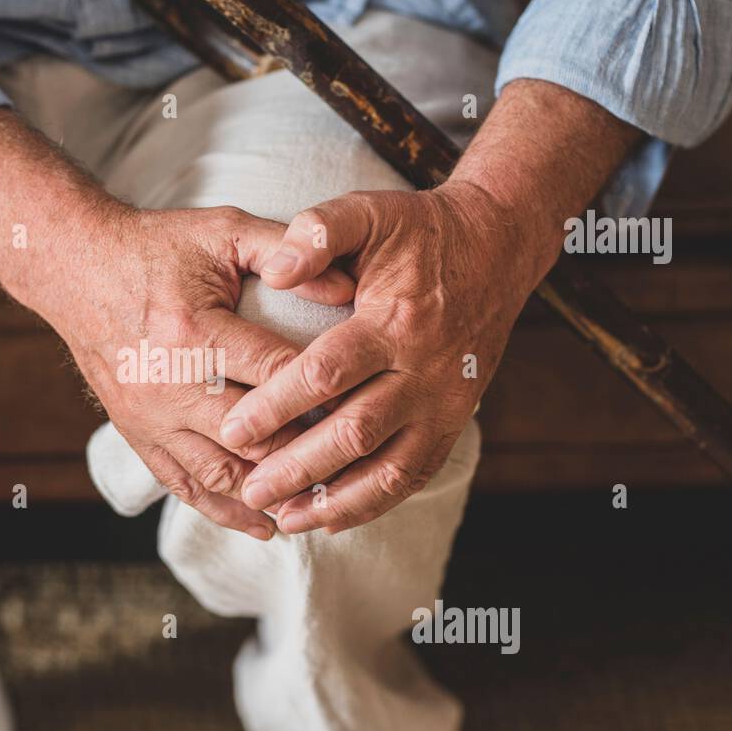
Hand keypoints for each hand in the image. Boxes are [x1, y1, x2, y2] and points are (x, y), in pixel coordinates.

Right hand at [51, 203, 354, 538]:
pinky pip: (183, 485)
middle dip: (306, 450)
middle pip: (253, 435)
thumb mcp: (222, 230)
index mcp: (194, 331)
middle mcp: (168, 384)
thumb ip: (284, 251)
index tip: (366, 399)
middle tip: (357, 460)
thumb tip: (349, 289)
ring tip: (317, 506)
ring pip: (220, 473)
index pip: (274, 373)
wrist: (77, 269)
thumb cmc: (157, 247)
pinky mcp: (136, 434)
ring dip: (270, 492)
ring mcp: (149, 417)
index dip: (325, 389)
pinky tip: (262, 525)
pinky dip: (224, 511)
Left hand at [221, 180, 557, 533]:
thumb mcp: (370, 212)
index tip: (233, 427)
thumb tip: (278, 268)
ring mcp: (445, 403)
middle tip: (250, 489)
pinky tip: (330, 519)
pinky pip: (414, 475)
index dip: (278, 403)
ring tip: (284, 518)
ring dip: (335, 500)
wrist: (498, 248)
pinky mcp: (454, 422)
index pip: (329, 372)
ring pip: (389, 469)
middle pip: (356, 433)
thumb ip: (319, 231)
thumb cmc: (420, 232)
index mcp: (396, 321)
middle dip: (298, 466)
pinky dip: (372, 503)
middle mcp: (425, 371)